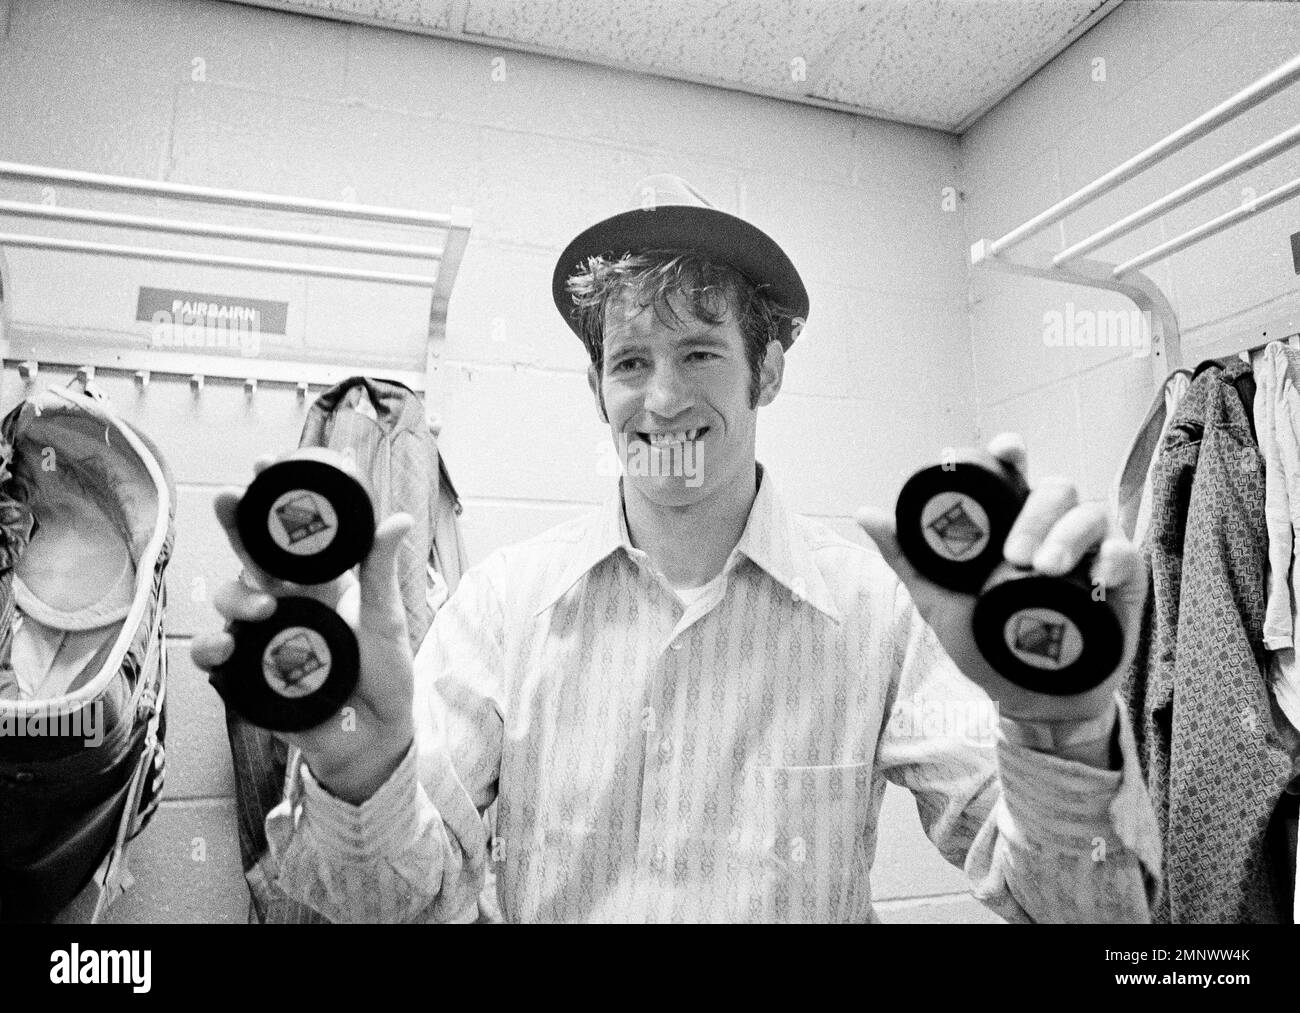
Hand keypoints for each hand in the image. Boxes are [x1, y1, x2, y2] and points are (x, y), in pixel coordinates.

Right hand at [190, 454, 416, 803]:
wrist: (374, 737)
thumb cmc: (383, 677)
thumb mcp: (388, 620)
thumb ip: (382, 571)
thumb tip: (397, 518)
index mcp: (322, 582)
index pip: (294, 532)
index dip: (278, 496)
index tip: (270, 462)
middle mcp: (288, 602)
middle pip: (251, 553)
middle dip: (235, 521)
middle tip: (228, 497)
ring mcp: (264, 636)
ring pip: (229, 598)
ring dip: (235, 595)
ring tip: (260, 608)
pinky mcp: (250, 674)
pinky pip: (217, 655)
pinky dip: (212, 648)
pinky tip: (221, 647)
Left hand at [855, 433, 1146, 722]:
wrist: (1027, 700)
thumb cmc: (985, 642)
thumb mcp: (938, 600)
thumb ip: (907, 556)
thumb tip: (865, 513)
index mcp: (1010, 521)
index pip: (1014, 472)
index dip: (1011, 453)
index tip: (1006, 451)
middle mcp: (1052, 526)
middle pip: (1054, 489)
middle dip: (1034, 516)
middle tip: (1014, 557)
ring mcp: (1089, 550)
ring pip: (1091, 514)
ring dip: (1067, 535)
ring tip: (1043, 571)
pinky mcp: (1122, 579)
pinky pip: (1125, 552)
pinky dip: (1112, 558)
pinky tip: (1096, 578)